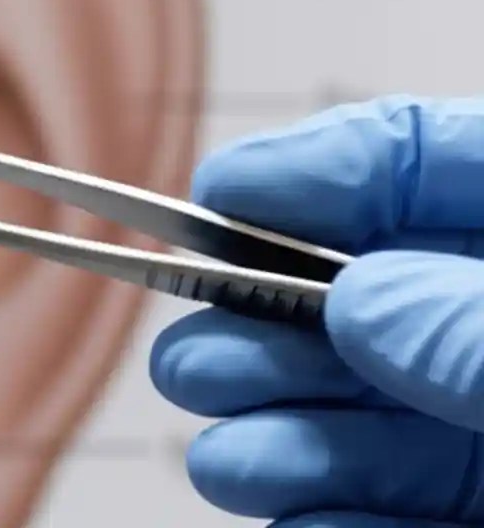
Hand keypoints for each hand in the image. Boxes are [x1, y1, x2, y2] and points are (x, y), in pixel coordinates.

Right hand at [151, 96, 483, 526]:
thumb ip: (473, 328)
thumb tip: (360, 302)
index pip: (424, 163)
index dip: (316, 167)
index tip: (223, 189)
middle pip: (364, 297)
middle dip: (266, 327)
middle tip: (198, 357)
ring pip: (364, 416)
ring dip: (277, 435)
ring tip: (228, 457)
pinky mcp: (477, 514)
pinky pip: (386, 514)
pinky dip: (326, 518)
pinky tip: (291, 513)